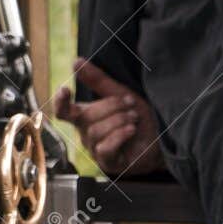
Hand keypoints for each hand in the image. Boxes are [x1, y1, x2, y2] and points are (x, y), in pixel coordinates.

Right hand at [51, 58, 163, 176]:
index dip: (60, 101)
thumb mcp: (120, 94)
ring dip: (119, 121)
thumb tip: (76, 61)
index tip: (65, 89)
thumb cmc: (138, 118)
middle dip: (111, 107)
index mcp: (85, 116)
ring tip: (134, 119)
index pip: (63, 111)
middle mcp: (86, 133)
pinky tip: (131, 130)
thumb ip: (98, 80)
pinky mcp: (107, 162)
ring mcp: (95, 149)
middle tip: (130, 104)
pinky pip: (105, 147)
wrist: (162, 139)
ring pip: (95, 131)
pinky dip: (120, 135)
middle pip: (85, 117)